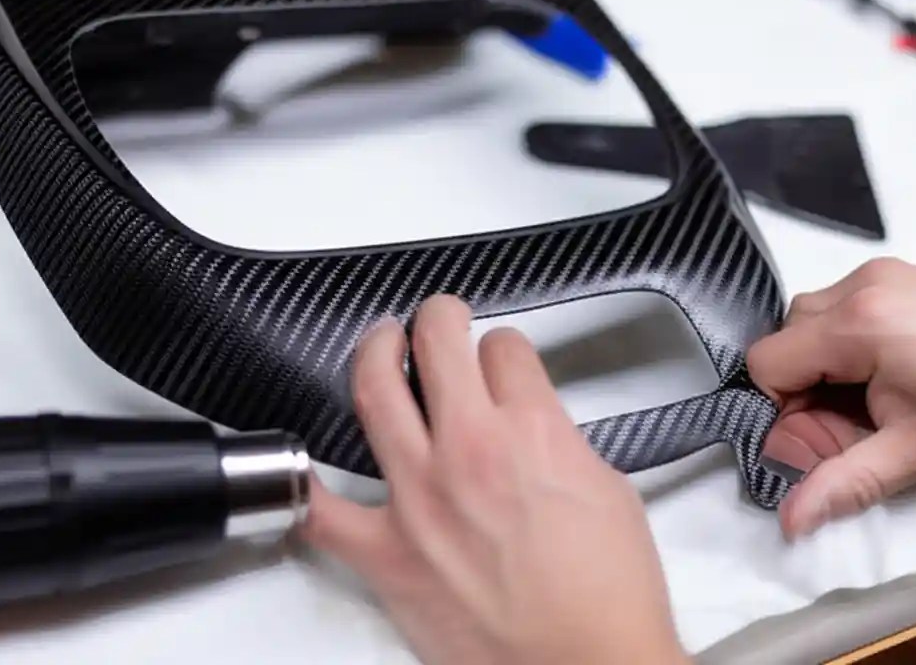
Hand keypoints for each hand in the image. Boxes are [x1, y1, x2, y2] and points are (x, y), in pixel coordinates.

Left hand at [302, 296, 689, 664]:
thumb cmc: (607, 598)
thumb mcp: (608, 490)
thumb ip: (560, 443)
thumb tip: (534, 431)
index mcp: (533, 432)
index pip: (505, 349)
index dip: (504, 346)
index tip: (501, 356)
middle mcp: (470, 451)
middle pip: (437, 343)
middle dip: (439, 316)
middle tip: (438, 317)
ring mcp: (420, 497)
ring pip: (374, 392)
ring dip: (375, 351)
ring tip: (379, 344)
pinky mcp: (388, 552)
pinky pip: (324, 510)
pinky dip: (309, 485)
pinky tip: (307, 467)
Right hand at [748, 257, 915, 537]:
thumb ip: (842, 482)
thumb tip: (791, 518)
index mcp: (859, 323)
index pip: (769, 362)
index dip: (783, 412)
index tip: (827, 441)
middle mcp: (866, 284)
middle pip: (789, 336)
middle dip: (805, 388)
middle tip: (857, 428)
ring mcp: (891, 274)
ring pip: (818, 320)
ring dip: (830, 366)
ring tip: (881, 404)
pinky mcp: (913, 278)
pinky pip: (853, 307)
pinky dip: (857, 345)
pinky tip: (901, 378)